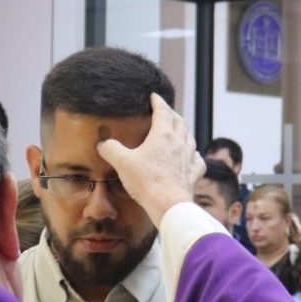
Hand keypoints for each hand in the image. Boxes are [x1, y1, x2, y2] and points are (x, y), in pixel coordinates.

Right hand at [96, 94, 202, 225]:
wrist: (168, 205)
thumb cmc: (146, 181)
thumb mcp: (122, 163)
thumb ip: (111, 149)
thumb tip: (103, 144)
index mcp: (163, 134)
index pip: (163, 111)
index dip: (158, 101)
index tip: (153, 96)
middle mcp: (179, 143)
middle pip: (179, 122)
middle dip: (172, 114)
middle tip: (165, 112)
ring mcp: (189, 158)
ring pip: (190, 138)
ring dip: (183, 132)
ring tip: (178, 131)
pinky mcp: (193, 174)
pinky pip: (197, 160)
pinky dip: (194, 155)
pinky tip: (191, 156)